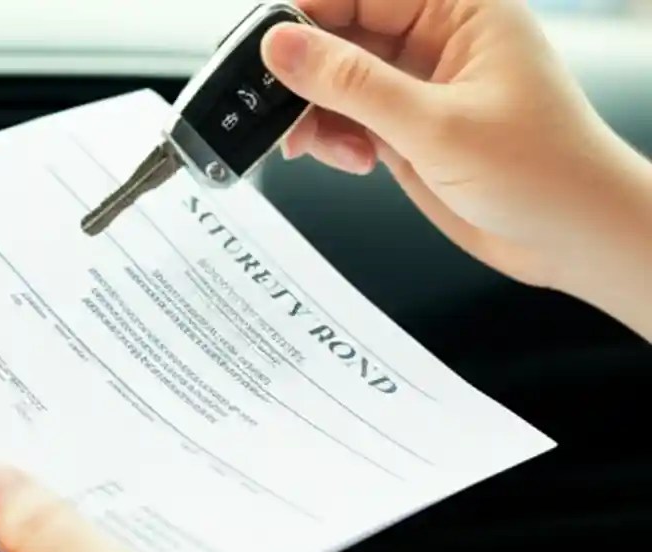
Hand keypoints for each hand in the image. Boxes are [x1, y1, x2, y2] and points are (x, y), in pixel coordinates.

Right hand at [261, 0, 651, 316]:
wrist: (575, 240)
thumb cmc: (543, 173)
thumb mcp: (435, 126)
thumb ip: (352, 83)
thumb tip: (282, 47)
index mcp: (460, 10)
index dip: (305, 18)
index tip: (265, 53)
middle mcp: (437, 40)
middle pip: (339, 36)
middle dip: (303, 74)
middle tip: (275, 110)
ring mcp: (419, 87)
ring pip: (335, 81)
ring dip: (314, 113)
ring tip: (316, 146)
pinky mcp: (408, 129)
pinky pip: (347, 118)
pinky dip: (332, 139)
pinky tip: (350, 161)